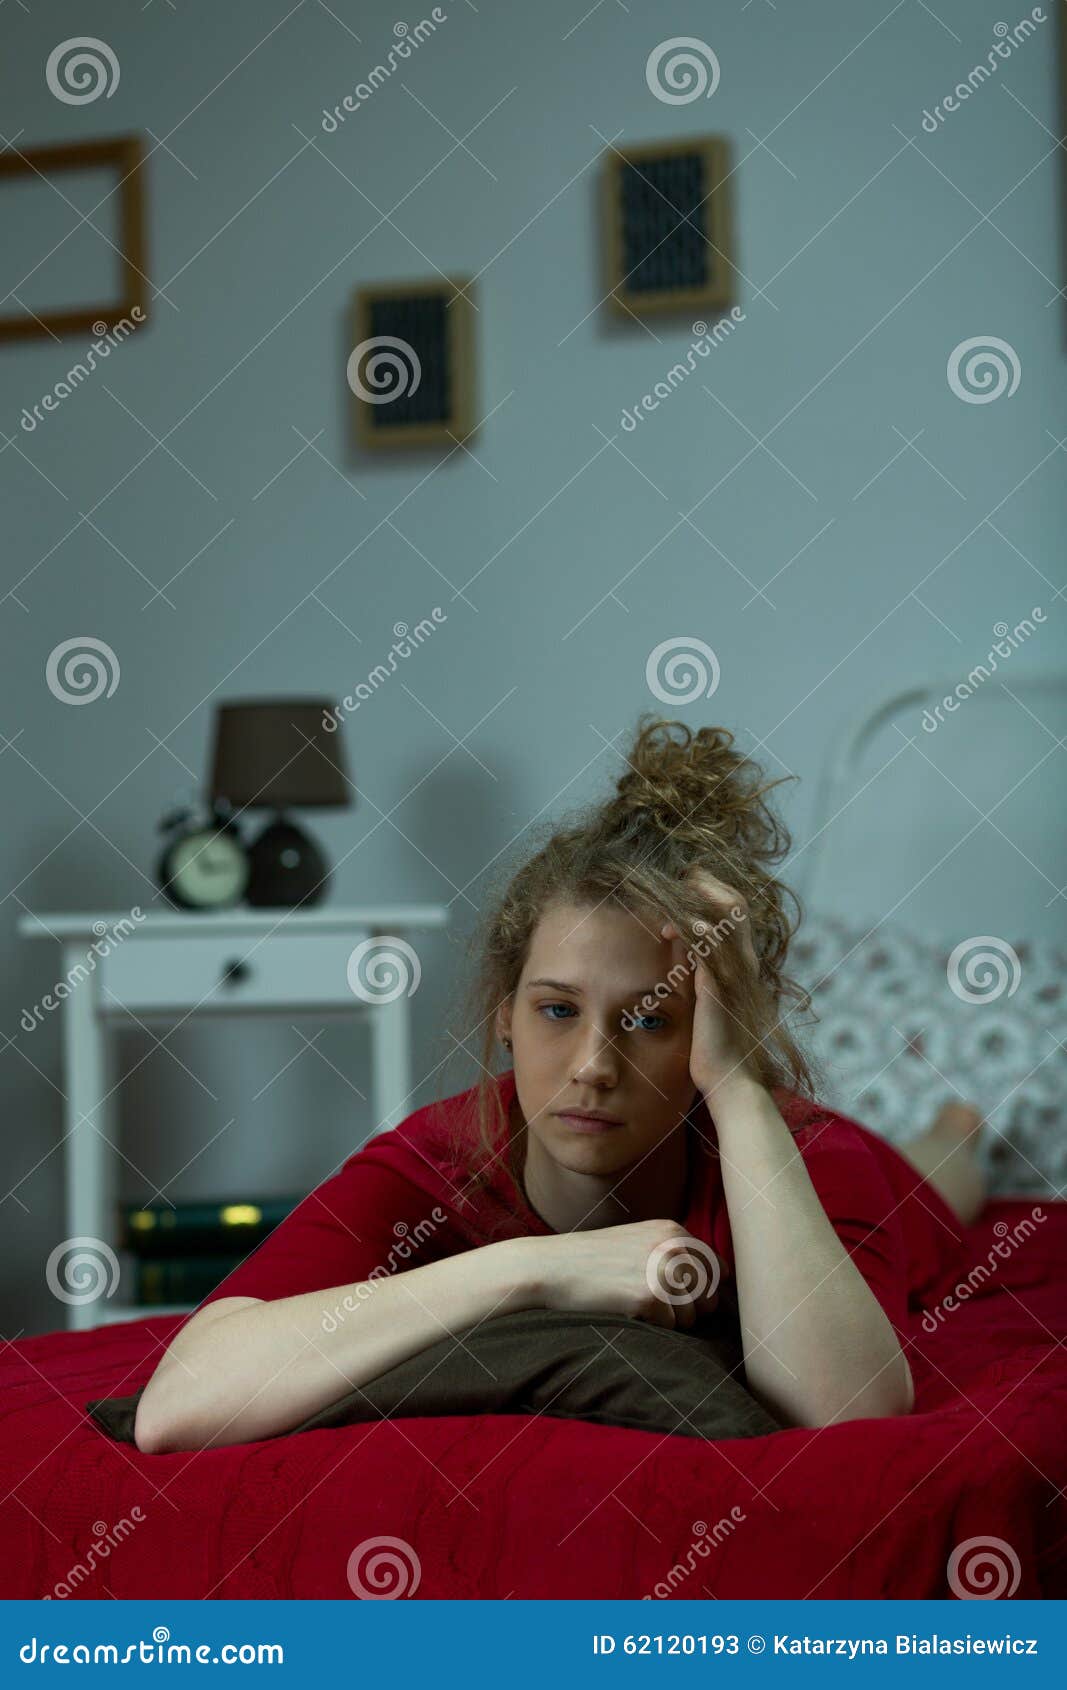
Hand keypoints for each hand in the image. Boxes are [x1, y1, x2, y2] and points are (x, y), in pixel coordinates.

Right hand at [524, 1218, 721, 1330]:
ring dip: (669, 1321)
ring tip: (636, 1305)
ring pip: (692, 1316)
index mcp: (674, 1230)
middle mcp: (675, 1246)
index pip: (716, 1270)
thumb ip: (677, 1254)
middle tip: (652, 1304)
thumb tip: (722, 1280)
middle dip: (688, 1309)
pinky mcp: (651, 1296)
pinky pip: (671, 1327)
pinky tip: (627, 1310)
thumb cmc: (594, 1260)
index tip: (676, 1296)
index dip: (701, 1291)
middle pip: (707, 1296)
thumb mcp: (640, 1243)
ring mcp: (664, 1270)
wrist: (552, 1267)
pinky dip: (653, 1327)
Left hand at [660, 868, 763, 1096]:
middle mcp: (741, 965)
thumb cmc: (714, 1043)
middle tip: (684, 875)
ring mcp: (733, 978)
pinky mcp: (719, 994)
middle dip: (709, 885)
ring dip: (702, 904)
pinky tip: (690, 926)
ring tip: (681, 889)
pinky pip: (714, 958)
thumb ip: (698, 965)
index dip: (714, 890)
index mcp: (739, 964)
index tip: (688, 880)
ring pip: (728, 925)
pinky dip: (704, 938)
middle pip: (736, 906)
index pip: (734, 911)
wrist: (729, 1080)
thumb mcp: (706, 995)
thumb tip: (681, 938)